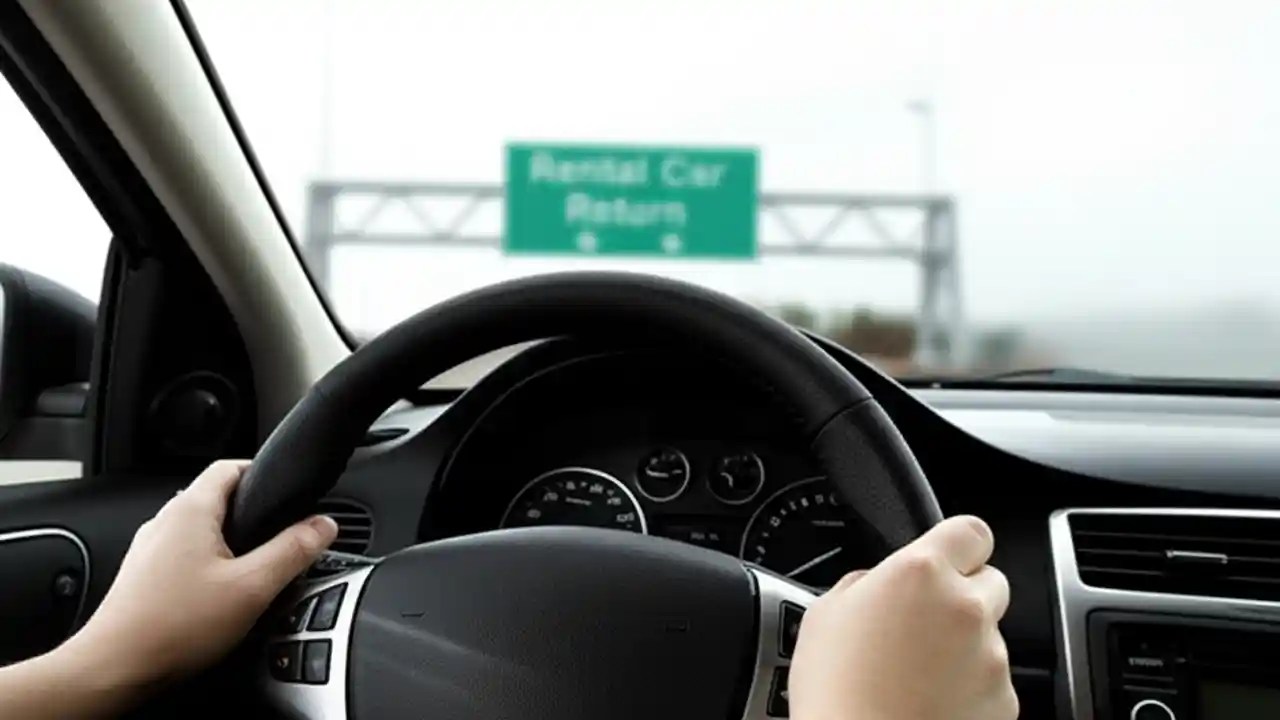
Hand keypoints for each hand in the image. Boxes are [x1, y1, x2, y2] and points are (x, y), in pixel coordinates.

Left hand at [70, 460, 337, 686]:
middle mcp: (164, 523)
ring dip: (229, 544)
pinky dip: (207, 567)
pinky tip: (220, 597)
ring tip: (253, 572)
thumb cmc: (173, 627)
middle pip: (216, 500)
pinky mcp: (142, 578)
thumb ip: (293, 551)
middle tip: (279, 538)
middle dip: (251, 516)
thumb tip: (324, 525)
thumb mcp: (252, 587)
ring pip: (200, 532)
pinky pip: (183, 558)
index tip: (287, 491)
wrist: (115, 669)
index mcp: (190, 510)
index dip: (263, 472)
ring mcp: (148, 551)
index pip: (231, 466)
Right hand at [788, 515, 1016, 719]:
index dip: (959, 545)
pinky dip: (970, 688)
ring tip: (916, 674)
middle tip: (924, 623)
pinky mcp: (1004, 700)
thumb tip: (878, 584)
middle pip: (990, 581)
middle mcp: (965, 607)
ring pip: (990, 635)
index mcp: (921, 572)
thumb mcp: (826, 613)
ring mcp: (990, 656)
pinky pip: (993, 680)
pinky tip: (930, 701)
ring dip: (963, 646)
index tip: (947, 558)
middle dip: (963, 596)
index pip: (971, 531)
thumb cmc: (836, 691)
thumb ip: (865, 583)